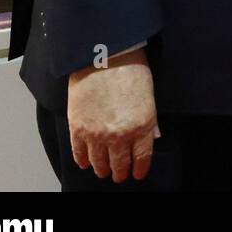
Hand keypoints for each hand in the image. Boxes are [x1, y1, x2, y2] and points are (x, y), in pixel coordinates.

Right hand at [67, 47, 159, 182]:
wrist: (105, 56)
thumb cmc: (130, 70)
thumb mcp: (149, 96)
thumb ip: (150, 121)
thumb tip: (152, 137)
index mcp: (142, 126)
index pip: (142, 158)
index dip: (140, 169)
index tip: (138, 174)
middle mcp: (120, 135)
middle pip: (120, 164)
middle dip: (120, 172)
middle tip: (119, 175)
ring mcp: (97, 134)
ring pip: (99, 163)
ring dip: (102, 169)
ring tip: (104, 170)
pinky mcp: (78, 129)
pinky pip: (79, 154)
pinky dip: (83, 161)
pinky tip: (86, 162)